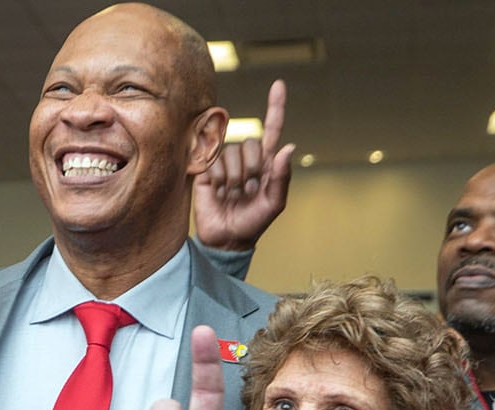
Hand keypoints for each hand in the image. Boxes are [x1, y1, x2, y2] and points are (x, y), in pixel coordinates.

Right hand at [194, 79, 293, 251]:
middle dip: (251, 169)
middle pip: (251, 143)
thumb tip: (288, 147)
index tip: (278, 85)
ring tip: (233, 195)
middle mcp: (246, 158)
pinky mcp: (206, 171)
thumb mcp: (274, 204)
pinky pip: (213, 162)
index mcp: (266, 163)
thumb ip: (282, 177)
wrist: (225, 238)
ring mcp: (225, 163)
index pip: (272, 129)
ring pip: (231, 153)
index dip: (275, 107)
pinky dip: (218, 179)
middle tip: (248, 191)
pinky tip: (218, 192)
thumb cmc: (253, 222)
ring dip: (234, 178)